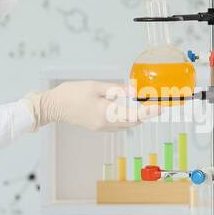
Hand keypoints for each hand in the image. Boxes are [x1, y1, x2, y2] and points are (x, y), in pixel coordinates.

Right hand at [23, 80, 157, 131]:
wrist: (52, 106)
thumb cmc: (71, 93)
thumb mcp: (95, 86)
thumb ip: (116, 90)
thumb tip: (134, 92)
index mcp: (106, 113)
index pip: (134, 115)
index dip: (149, 112)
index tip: (160, 108)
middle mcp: (105, 124)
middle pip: (132, 122)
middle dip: (145, 115)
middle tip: (156, 105)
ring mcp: (101, 127)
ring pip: (125, 125)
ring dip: (136, 117)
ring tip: (145, 107)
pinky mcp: (97, 127)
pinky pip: (117, 125)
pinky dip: (126, 118)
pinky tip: (127, 110)